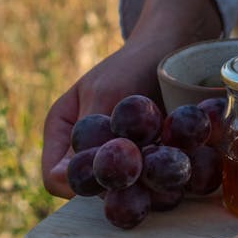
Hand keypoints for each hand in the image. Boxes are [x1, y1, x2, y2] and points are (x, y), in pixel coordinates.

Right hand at [41, 0, 223, 197]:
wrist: (172, 49)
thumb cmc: (133, 64)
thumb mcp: (107, 94)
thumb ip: (89, 135)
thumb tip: (64, 180)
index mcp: (62, 131)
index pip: (56, 178)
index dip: (80, 184)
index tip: (113, 174)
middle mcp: (85, 148)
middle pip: (92, 188)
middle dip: (118, 185)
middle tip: (146, 172)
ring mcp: (114, 156)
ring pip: (121, 189)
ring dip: (144, 184)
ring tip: (168, 165)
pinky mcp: (142, 160)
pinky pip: (146, 181)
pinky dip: (162, 176)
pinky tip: (181, 162)